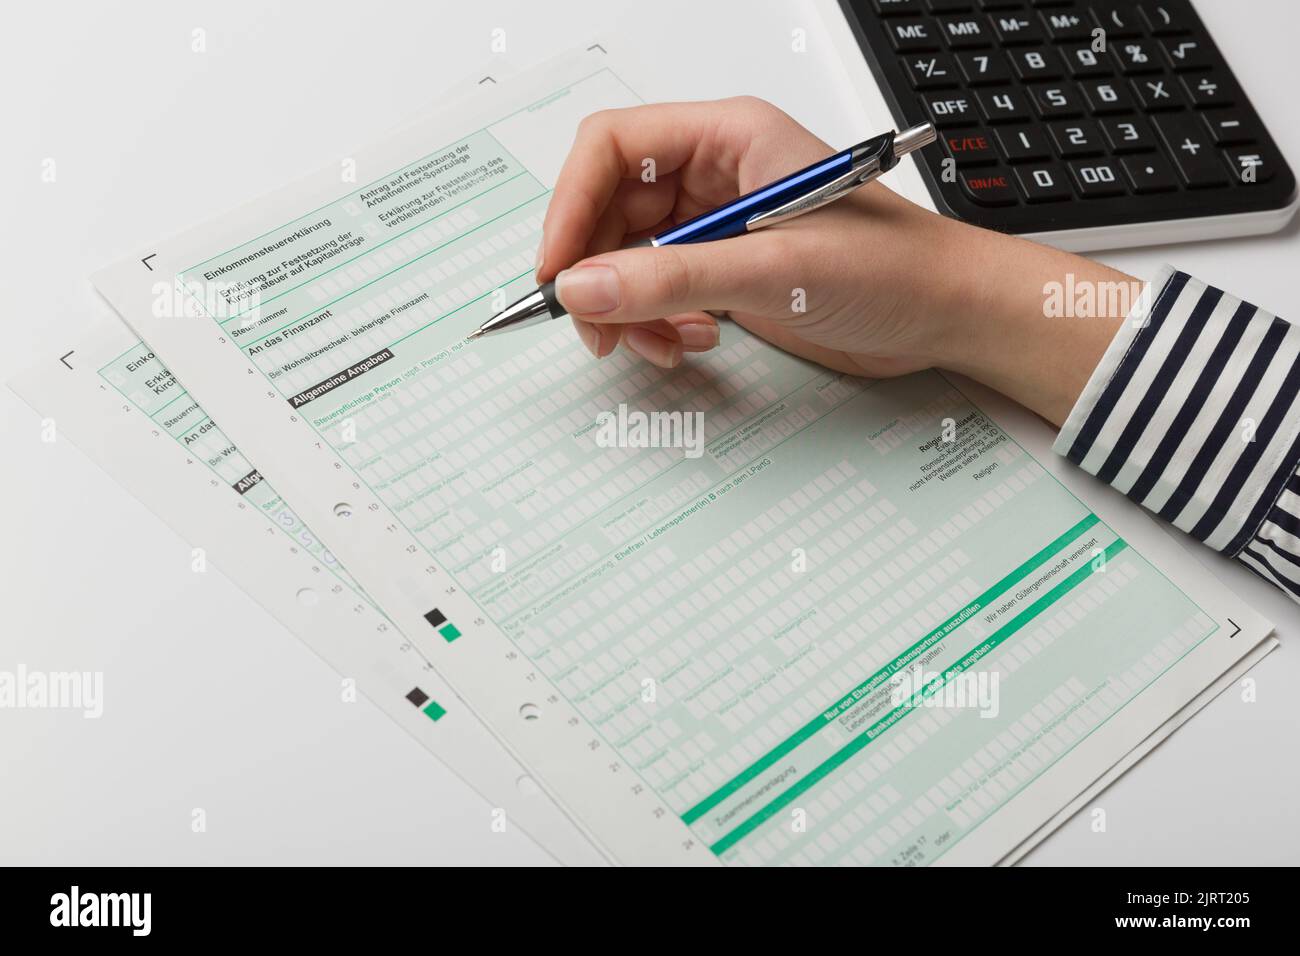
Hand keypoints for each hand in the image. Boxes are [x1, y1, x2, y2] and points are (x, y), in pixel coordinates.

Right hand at [537, 97, 1134, 425]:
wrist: (948, 316)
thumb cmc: (895, 268)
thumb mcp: (777, 270)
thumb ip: (674, 279)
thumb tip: (583, 287)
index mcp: (728, 137)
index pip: (612, 149)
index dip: (571, 207)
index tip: (558, 271)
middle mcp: (715, 174)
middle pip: (609, 209)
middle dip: (598, 272)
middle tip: (600, 328)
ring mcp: (718, 225)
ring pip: (627, 258)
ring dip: (630, 307)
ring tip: (666, 342)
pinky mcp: (726, 271)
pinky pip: (659, 290)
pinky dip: (659, 322)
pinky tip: (695, 340)